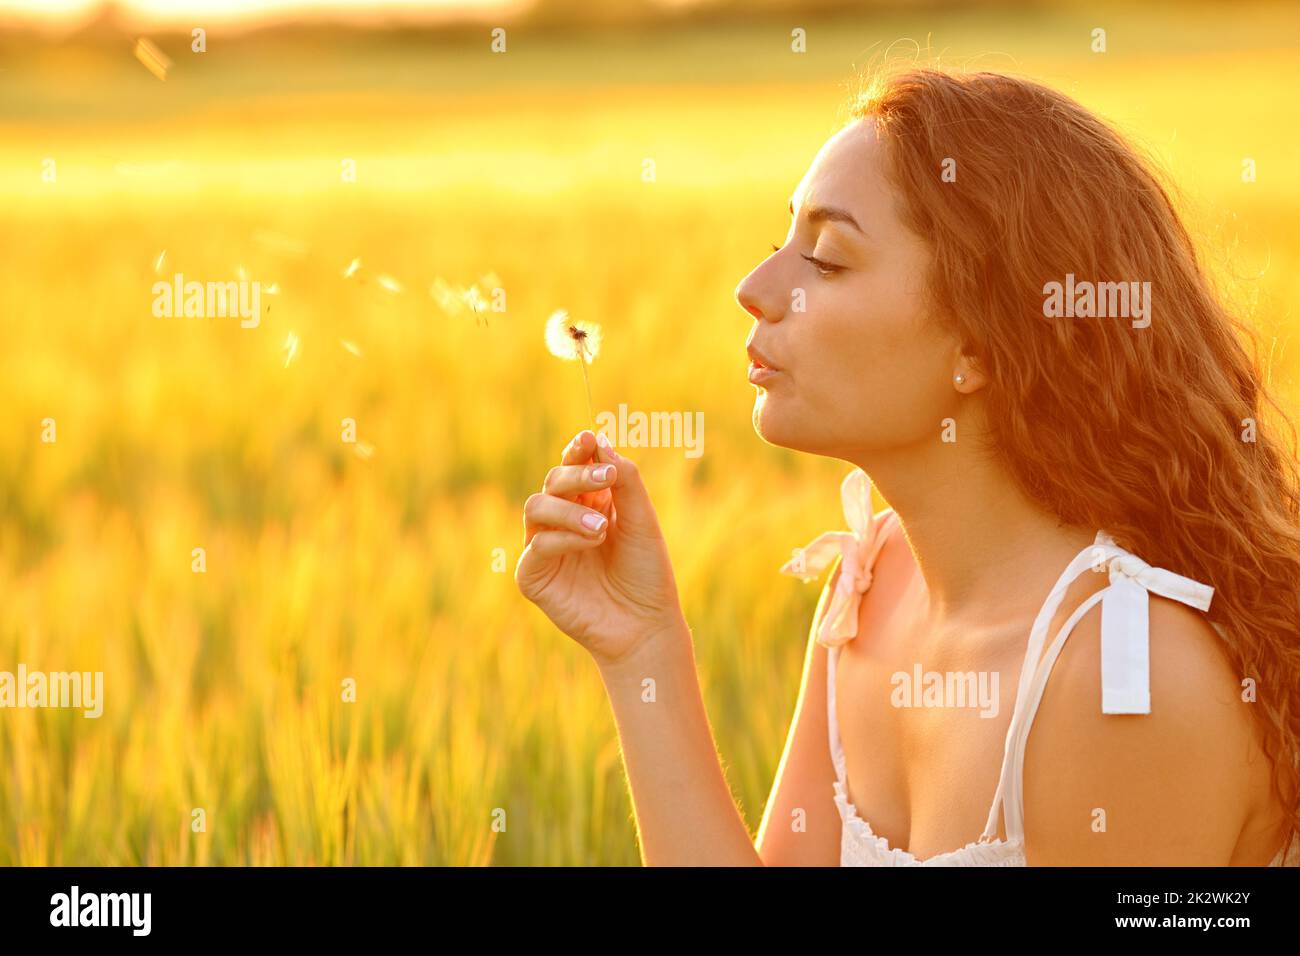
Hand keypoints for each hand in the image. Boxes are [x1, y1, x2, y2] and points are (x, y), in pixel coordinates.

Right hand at [515, 430, 685, 666]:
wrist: (646, 625)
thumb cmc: (647, 573)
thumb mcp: (642, 520)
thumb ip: (624, 481)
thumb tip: (599, 440)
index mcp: (589, 503)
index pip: (574, 466)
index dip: (578, 450)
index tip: (590, 438)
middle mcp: (563, 521)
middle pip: (552, 481)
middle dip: (577, 473)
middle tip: (607, 476)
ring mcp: (545, 548)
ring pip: (536, 507)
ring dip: (569, 508)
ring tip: (603, 526)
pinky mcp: (534, 577)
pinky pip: (537, 546)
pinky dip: (564, 538)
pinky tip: (592, 541)